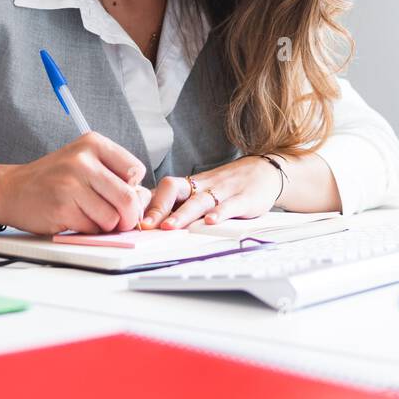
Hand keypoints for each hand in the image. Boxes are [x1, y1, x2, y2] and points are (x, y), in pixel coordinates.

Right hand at [0, 133, 146, 235]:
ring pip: (112, 217)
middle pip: (128, 198)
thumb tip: (142, 200)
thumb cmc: (53, 179)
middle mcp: (83, 160)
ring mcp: (71, 184)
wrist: (12, 190)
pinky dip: (88, 230)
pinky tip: (74, 219)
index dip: (133, 188)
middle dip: (128, 216)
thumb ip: (113, 175)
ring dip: (106, 225)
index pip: (136, 170)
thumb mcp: (83, 162)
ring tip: (90, 216)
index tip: (120, 194)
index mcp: (93, 143)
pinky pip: (92, 228)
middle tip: (121, 221)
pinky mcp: (62, 208)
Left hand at [140, 155, 281, 228]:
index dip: (149, 203)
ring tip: (170, 227)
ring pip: (199, 200)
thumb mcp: (202, 191)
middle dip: (159, 208)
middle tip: (146, 226)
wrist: (265, 170)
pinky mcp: (243, 198)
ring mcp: (223, 191)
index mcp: (190, 185)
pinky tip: (211, 222)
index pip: (164, 189)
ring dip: (183, 215)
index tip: (133, 220)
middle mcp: (203, 186)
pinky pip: (230, 205)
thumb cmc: (228, 185)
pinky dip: (220, 214)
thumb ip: (180, 204)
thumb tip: (148, 222)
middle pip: (176, 191)